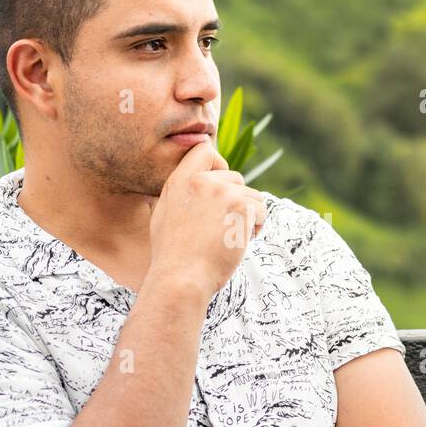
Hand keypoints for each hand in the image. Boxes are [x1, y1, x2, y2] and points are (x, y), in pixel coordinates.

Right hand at [145, 141, 266, 302]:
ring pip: (252, 195)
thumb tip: (197, 181)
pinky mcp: (241, 207)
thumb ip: (181, 192)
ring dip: (248, 215)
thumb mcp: (164, 214)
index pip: (204, 149)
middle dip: (236, 200)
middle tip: (225, 226)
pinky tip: (240, 241)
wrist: (181, 277)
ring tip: (232, 236)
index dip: (217, 164)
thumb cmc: (172, 254)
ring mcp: (223, 192)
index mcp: (181, 180)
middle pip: (235, 177)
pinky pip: (261, 210)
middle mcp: (202, 180)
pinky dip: (256, 226)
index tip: (220, 186)